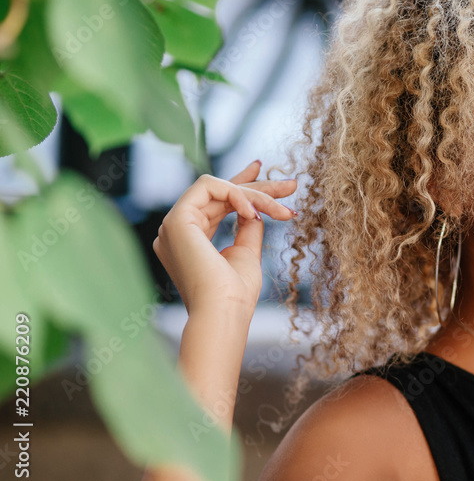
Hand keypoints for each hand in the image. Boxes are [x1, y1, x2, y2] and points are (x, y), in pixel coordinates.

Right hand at [152, 160, 297, 317]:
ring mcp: (173, 226)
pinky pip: (209, 187)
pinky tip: (254, 212)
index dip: (238, 183)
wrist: (223, 312)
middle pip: (220, 193)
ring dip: (255, 195)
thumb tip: (255, 208)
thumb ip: (246, 227)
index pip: (213, 201)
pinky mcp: (176, 220)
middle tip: (292, 185)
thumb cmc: (235, 293)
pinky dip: (237, 194)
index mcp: (189, 239)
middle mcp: (176, 231)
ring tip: (282, 210)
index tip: (261, 167)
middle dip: (259, 186)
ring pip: (218, 187)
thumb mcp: (246, 253)